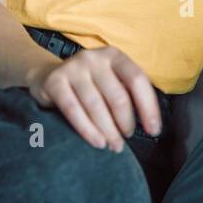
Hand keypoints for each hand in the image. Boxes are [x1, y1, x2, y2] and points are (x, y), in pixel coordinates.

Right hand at [26, 45, 161, 151]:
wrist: (48, 77)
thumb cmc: (90, 85)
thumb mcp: (111, 81)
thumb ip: (129, 94)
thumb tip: (152, 124)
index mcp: (114, 56)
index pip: (137, 80)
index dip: (148, 107)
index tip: (154, 130)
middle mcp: (94, 58)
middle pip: (117, 96)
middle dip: (125, 123)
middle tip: (126, 139)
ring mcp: (73, 68)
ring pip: (96, 106)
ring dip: (108, 131)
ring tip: (114, 146)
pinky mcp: (55, 82)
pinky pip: (74, 110)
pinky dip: (87, 130)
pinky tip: (97, 142)